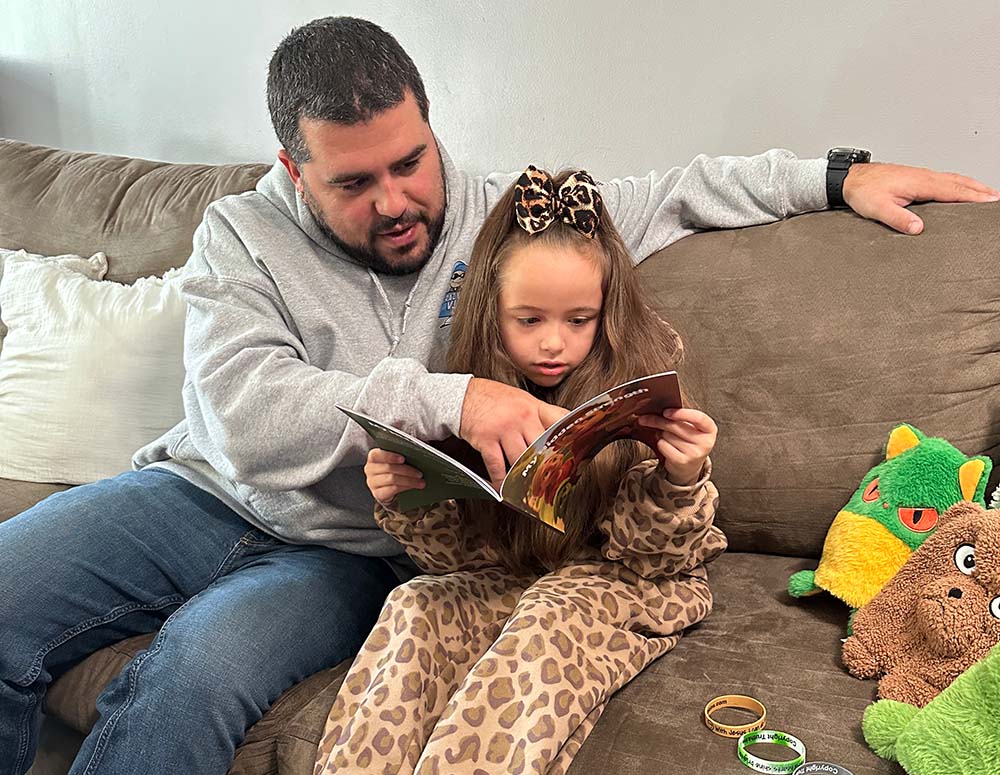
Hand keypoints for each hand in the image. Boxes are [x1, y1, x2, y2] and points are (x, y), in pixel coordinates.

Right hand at [364, 448, 423, 505]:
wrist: (388, 488)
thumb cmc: (394, 470)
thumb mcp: (395, 461)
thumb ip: (400, 455)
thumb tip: (417, 453)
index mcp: (373, 457)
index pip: (377, 455)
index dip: (390, 456)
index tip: (403, 459)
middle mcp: (370, 469)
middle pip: (388, 468)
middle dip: (406, 470)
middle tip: (420, 474)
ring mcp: (372, 482)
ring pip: (392, 479)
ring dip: (409, 480)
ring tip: (421, 482)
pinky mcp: (377, 493)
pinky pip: (393, 489)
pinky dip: (405, 487)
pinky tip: (414, 486)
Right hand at [459, 377, 567, 488]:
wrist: (463, 395)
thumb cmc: (494, 399)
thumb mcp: (522, 400)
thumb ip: (540, 414)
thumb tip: (560, 430)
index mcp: (533, 407)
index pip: (559, 421)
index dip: (569, 437)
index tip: (573, 453)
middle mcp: (522, 417)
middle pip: (541, 446)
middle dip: (545, 464)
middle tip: (549, 480)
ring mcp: (504, 428)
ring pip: (521, 459)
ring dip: (522, 475)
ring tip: (526, 486)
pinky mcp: (486, 439)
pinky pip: (497, 465)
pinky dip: (500, 479)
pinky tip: (503, 485)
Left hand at [637, 407, 716, 485]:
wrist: (689, 466)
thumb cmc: (688, 441)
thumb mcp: (691, 428)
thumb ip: (680, 418)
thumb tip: (656, 410)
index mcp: (709, 429)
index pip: (699, 418)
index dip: (681, 413)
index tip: (666, 412)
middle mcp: (705, 442)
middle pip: (676, 426)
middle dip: (658, 421)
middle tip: (646, 418)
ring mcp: (695, 453)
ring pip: (667, 435)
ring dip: (661, 434)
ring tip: (667, 437)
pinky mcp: (683, 461)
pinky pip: (663, 445)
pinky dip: (660, 443)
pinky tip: (666, 446)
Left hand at [842, 162, 998, 234]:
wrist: (850, 178)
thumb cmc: (863, 191)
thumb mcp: (878, 209)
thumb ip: (898, 218)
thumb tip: (918, 228)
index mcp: (920, 183)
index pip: (954, 191)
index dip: (975, 197)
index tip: (992, 202)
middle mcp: (925, 176)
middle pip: (961, 183)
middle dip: (981, 191)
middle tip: (997, 199)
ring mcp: (922, 175)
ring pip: (954, 179)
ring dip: (973, 186)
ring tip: (987, 194)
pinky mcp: (917, 177)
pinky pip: (945, 179)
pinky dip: (960, 184)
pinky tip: (961, 189)